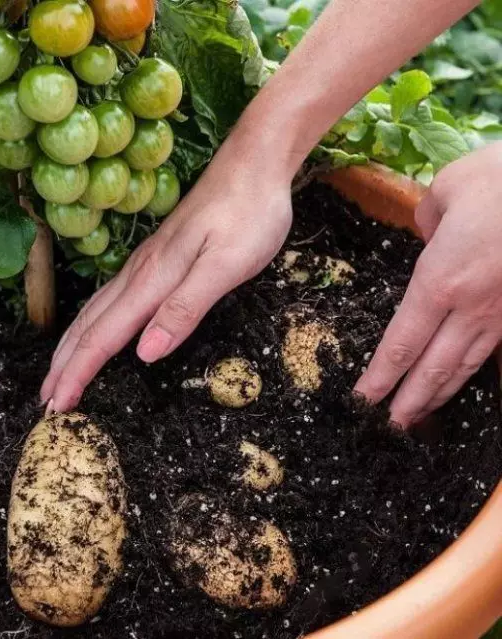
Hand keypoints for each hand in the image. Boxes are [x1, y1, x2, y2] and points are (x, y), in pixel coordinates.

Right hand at [41, 129, 297, 412]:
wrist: (254, 165)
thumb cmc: (248, 215)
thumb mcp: (225, 266)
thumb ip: (184, 309)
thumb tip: (145, 354)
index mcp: (153, 279)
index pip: (104, 336)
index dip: (78, 373)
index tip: (56, 406)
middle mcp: (140, 272)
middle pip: (89, 325)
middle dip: (64, 364)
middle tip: (45, 400)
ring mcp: (145, 264)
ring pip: (96, 310)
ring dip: (73, 345)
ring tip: (58, 372)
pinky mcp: (156, 258)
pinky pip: (112, 298)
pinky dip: (93, 323)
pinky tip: (96, 328)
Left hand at [355, 142, 501, 426]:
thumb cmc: (501, 178)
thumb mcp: (446, 190)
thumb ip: (428, 221)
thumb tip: (430, 237)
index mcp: (440, 281)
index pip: (402, 342)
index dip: (382, 375)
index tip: (364, 398)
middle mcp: (470, 307)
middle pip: (432, 366)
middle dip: (409, 400)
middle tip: (389, 427)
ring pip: (466, 365)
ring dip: (439, 394)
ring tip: (419, 416)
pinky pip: (494, 351)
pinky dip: (473, 372)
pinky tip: (463, 382)